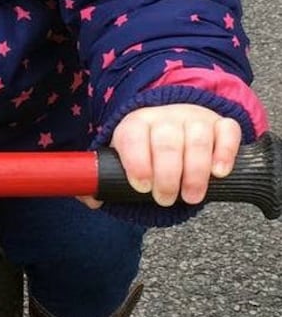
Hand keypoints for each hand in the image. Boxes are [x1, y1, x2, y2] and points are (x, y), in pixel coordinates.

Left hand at [82, 103, 241, 208]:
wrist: (176, 120)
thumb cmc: (148, 150)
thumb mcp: (125, 160)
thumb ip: (106, 179)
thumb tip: (89, 198)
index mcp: (136, 124)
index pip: (134, 136)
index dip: (137, 162)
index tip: (142, 186)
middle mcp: (165, 117)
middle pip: (166, 141)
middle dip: (167, 175)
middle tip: (165, 199)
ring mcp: (194, 119)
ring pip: (197, 137)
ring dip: (196, 171)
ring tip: (191, 196)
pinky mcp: (220, 124)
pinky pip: (226, 131)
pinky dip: (224, 152)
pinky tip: (219, 172)